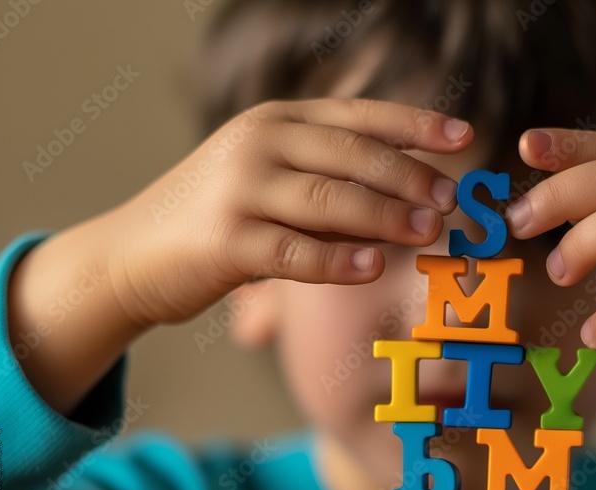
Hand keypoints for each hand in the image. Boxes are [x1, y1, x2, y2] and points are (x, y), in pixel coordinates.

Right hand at [6, 99, 470, 413]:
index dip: (415, 125)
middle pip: (353, 154)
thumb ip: (330, 183)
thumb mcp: (270, 183)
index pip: (358, 115)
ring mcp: (239, 190)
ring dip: (386, 215)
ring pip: (330, 199)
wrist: (131, 256)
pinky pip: (296, 252)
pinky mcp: (225, 242)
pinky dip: (339, 261)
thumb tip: (411, 203)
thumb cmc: (217, 220)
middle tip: (451, 200)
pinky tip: (373, 267)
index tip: (463, 137)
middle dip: (410, 176)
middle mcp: (258, 144)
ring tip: (428, 230)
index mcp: (275, 122)